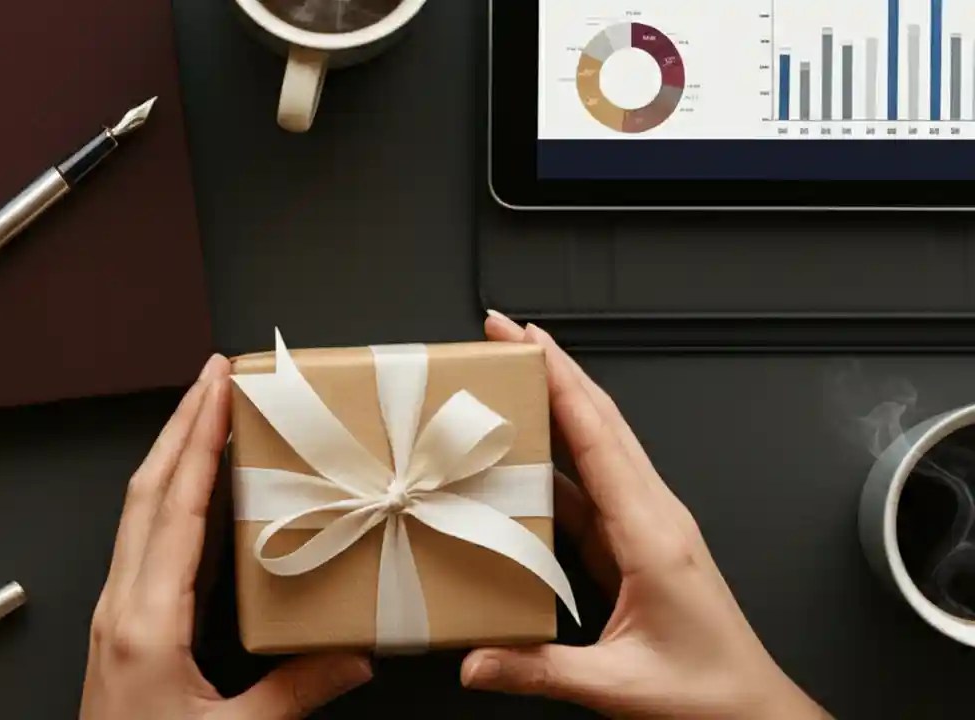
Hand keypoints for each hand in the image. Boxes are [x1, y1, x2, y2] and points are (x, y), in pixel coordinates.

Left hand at [80, 355, 372, 719]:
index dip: (198, 438)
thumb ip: (297, 693)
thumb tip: (355, 657)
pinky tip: (203, 492)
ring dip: (173, 453)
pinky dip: (173, 498)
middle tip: (215, 373)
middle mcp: (122, 604)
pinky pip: (145, 541)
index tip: (218, 386)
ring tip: (210, 414)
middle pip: (147, 489)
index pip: (174, 505)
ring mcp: (116, 611)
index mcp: (146, 621)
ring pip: (139, 509)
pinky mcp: (123, 625)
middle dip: (180, 422)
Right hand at [463, 313, 829, 719]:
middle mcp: (654, 515)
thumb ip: (538, 670)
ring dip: (557, 404)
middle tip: (504, 334)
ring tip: (509, 379)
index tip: (524, 340)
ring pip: (599, 444)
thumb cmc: (705, 690)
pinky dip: (559, 455)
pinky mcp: (638, 541)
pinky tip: (524, 456)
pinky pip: (594, 483)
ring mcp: (648, 524)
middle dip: (554, 369)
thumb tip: (473, 660)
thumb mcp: (617, 684)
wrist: (751, 707)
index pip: (600, 436)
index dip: (560, 380)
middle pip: (601, 420)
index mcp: (652, 534)